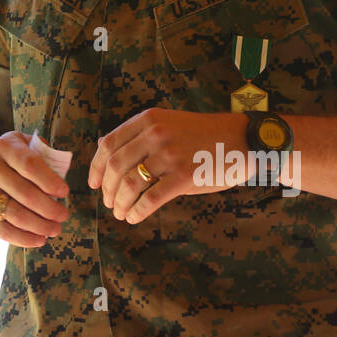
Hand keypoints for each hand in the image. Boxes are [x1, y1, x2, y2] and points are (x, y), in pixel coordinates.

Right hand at [0, 131, 69, 246]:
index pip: (29, 164)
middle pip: (25, 193)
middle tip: (64, 215)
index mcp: (4, 146)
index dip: (50, 181)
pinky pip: (3, 230)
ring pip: (15, 214)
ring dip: (40, 226)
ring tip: (55, 229)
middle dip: (50, 209)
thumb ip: (45, 154)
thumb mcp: (24, 146)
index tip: (64, 192)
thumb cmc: (10, 161)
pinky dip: (24, 239)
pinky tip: (40, 240)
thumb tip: (61, 174)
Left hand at [88, 108, 247, 223]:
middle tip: (109, 203)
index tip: (94, 184)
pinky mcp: (184, 177)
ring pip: (130, 184)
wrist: (242, 140)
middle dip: (108, 189)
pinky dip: (137, 211)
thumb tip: (105, 149)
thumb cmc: (203, 135)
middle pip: (116, 166)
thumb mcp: (168, 122)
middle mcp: (155, 135)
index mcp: (148, 120)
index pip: (109, 144)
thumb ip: (140, 135)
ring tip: (121, 212)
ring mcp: (170, 155)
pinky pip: (151, 199)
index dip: (96, 167)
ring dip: (120, 203)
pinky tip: (134, 217)